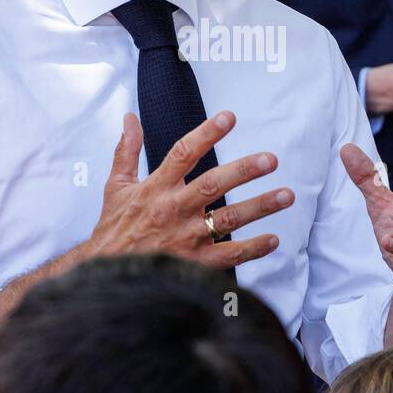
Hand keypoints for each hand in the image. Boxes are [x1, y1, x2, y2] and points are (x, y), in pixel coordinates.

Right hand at [82, 110, 292, 268]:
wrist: (106, 274)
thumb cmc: (114, 228)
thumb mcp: (115, 187)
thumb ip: (126, 151)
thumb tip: (130, 118)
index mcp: (155, 188)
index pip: (182, 153)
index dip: (206, 134)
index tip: (229, 117)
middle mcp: (173, 210)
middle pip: (212, 184)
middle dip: (243, 171)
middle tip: (270, 159)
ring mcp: (186, 238)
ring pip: (228, 219)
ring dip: (260, 207)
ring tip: (286, 195)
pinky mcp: (194, 264)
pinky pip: (229, 256)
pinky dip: (253, 249)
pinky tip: (274, 239)